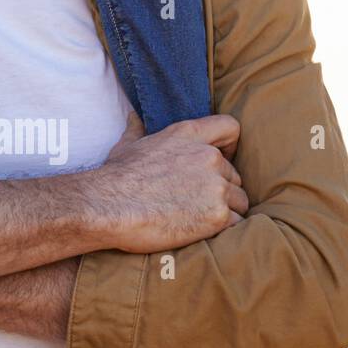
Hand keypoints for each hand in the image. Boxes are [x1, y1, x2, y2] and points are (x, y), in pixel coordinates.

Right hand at [90, 111, 246, 252]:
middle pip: (235, 174)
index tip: (220, 159)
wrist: (108, 207)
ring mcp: (215, 186)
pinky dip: (224, 230)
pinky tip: (202, 232)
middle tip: (196, 201)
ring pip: (240, 201)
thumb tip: (132, 116)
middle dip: (221, 188)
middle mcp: (208, 157)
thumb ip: (137, 129)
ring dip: (225, 210)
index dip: (229, 145)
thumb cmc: (115, 177)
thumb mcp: (127, 145)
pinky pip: (237, 224)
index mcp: (187, 135)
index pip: (230, 127)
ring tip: (198, 219)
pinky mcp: (218, 216)